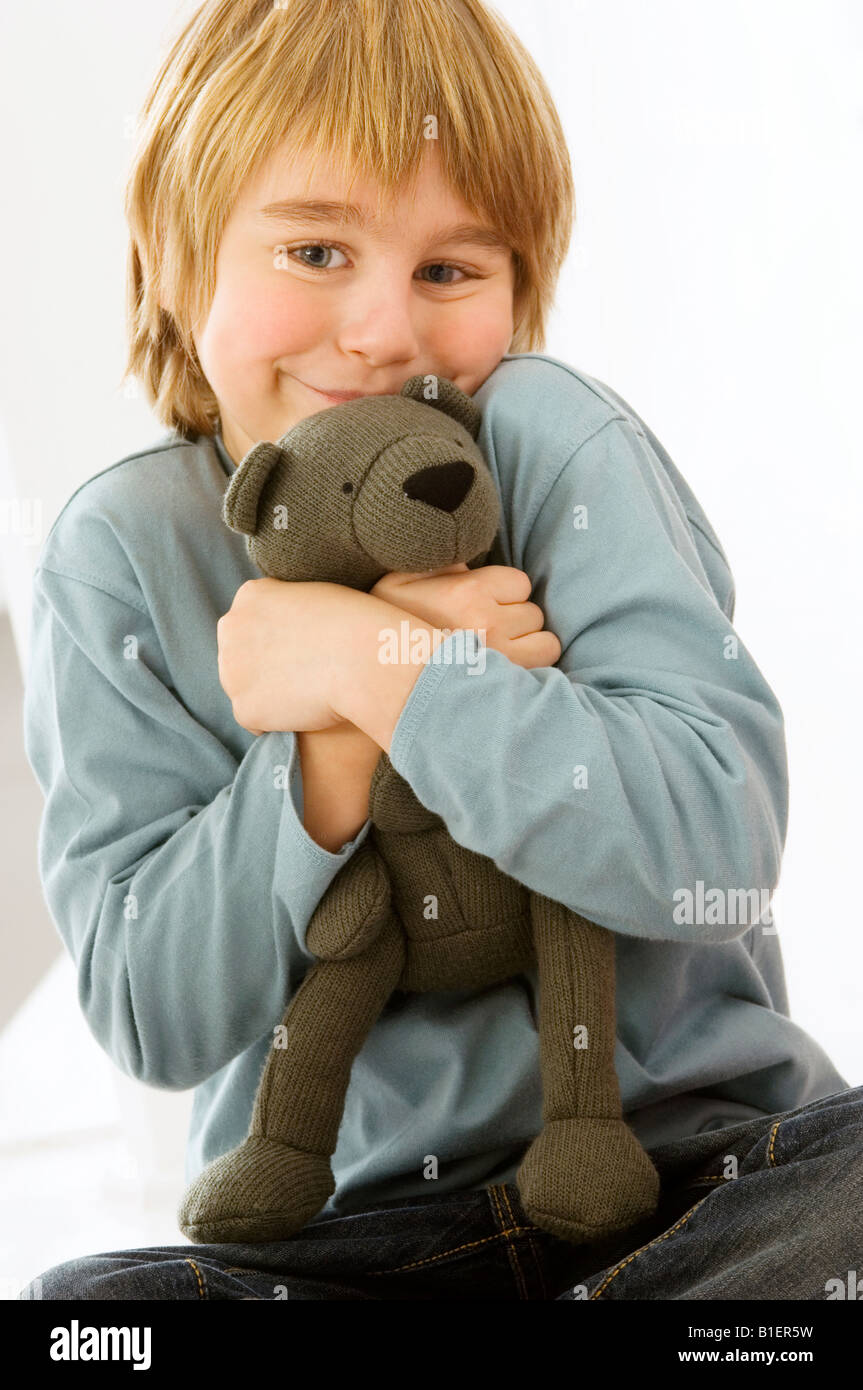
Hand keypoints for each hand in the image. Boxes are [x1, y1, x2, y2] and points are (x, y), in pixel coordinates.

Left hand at [217, 577, 363, 734]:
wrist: (364, 659)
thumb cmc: (355, 624)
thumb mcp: (315, 594)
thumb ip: (289, 607)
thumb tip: (284, 626)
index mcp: (250, 596)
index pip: (253, 622)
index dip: (280, 639)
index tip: (307, 646)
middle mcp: (231, 629)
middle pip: (240, 654)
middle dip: (266, 665)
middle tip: (306, 671)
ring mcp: (232, 671)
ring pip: (244, 688)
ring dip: (269, 693)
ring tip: (307, 690)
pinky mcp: (244, 708)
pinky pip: (254, 721)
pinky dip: (275, 722)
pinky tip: (303, 712)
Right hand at [370, 563, 561, 669]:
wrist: (375, 684)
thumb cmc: (386, 631)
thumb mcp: (399, 583)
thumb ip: (437, 562)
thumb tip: (468, 563)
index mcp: (467, 592)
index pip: (520, 583)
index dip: (505, 593)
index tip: (486, 605)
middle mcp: (488, 624)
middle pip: (533, 614)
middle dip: (515, 620)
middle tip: (489, 633)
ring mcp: (501, 660)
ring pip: (544, 644)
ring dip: (528, 647)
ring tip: (500, 654)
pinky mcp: (504, 689)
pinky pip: (542, 674)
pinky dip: (530, 674)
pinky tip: (503, 676)